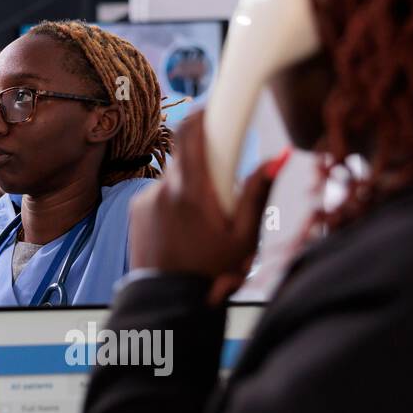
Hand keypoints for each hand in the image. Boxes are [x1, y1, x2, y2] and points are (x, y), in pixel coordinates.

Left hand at [129, 112, 276, 304]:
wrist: (167, 304)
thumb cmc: (211, 274)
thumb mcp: (245, 238)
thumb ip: (259, 194)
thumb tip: (278, 158)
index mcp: (191, 191)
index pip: (189, 133)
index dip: (202, 114)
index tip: (216, 108)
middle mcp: (162, 190)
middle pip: (184, 155)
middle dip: (205, 162)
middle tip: (222, 186)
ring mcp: (145, 200)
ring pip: (173, 179)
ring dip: (190, 188)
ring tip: (203, 224)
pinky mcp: (134, 212)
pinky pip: (158, 196)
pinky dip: (173, 204)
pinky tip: (184, 232)